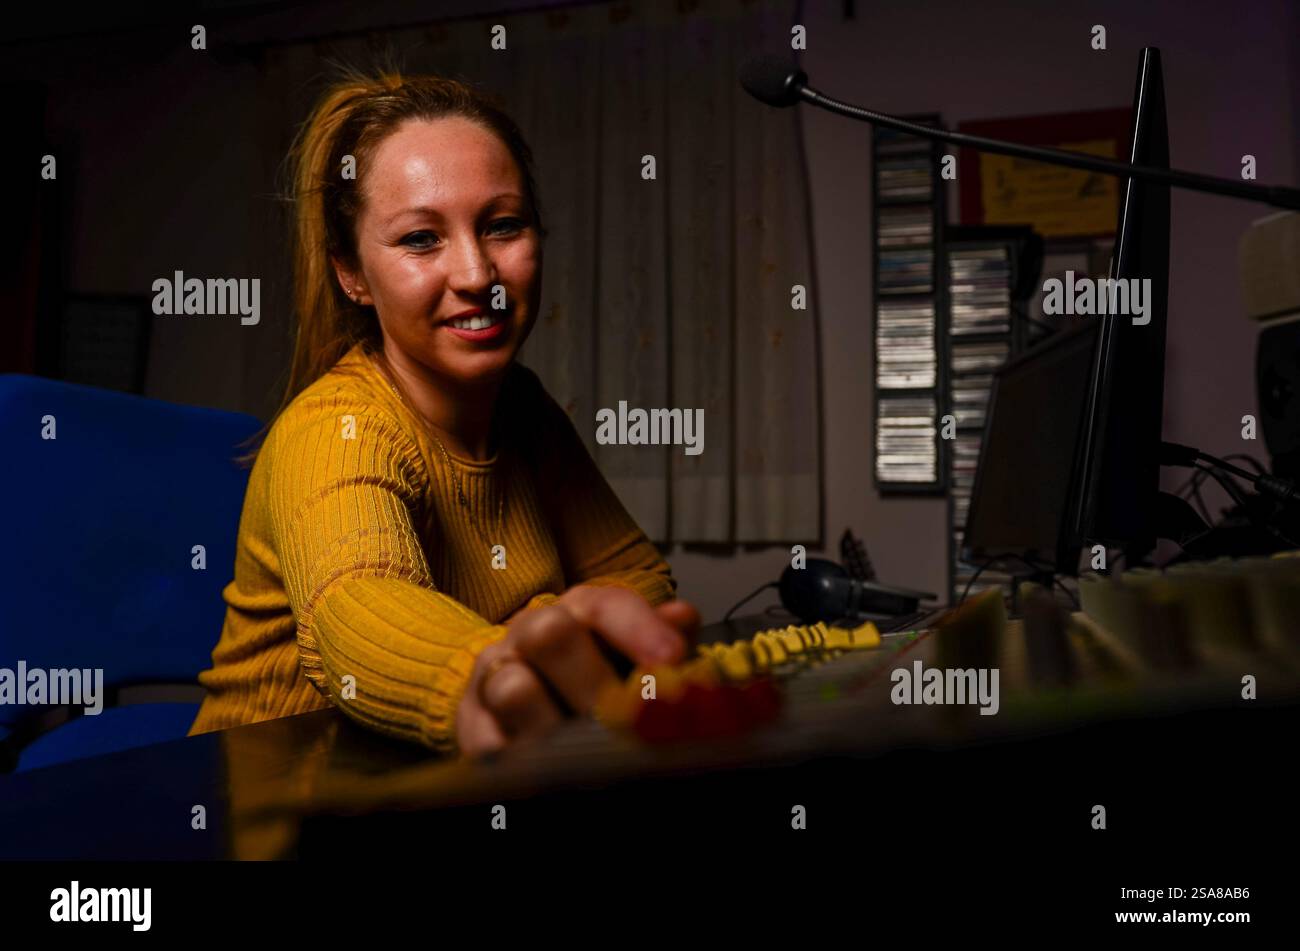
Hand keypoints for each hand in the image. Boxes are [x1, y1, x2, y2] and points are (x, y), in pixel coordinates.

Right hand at [455, 586, 700, 756]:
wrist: (517, 690)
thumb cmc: (592, 670)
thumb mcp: (631, 651)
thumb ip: (660, 637)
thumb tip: (682, 618)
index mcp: (578, 611)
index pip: (605, 606)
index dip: (640, 631)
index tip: (671, 661)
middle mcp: (529, 633)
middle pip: (548, 633)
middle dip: (593, 678)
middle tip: (627, 720)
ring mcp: (495, 678)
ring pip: (514, 689)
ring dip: (556, 726)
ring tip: (590, 753)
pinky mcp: (472, 725)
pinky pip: (490, 745)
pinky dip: (522, 763)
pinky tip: (556, 774)